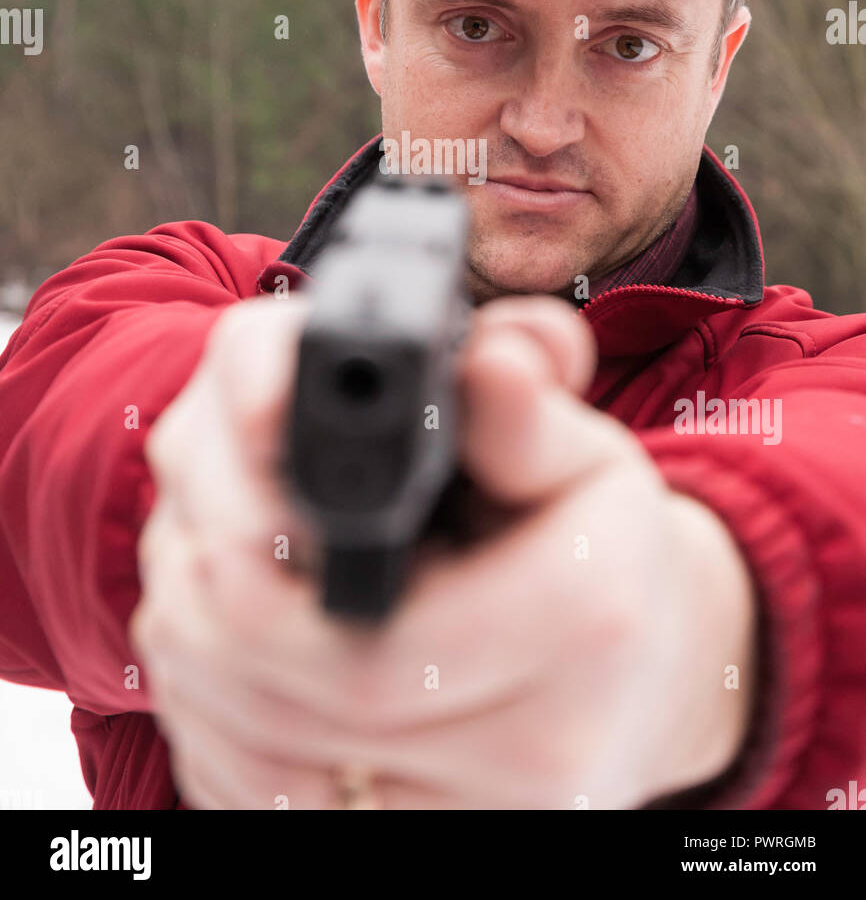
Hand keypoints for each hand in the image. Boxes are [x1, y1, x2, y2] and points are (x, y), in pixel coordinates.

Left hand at [129, 293, 756, 808]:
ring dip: (198, 658)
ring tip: (196, 568)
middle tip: (188, 517)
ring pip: (260, 756)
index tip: (214, 499)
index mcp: (581, 620)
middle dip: (207, 596)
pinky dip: (217, 727)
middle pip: (291, 694)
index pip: (371, 631)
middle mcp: (534, 746)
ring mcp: (474, 819)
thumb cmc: (601, 548)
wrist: (643, 681)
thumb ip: (523, 405)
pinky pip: (264, 804)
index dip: (261, 563)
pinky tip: (221, 657)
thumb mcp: (584, 455)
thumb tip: (487, 355)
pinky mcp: (418, 850)